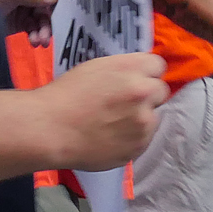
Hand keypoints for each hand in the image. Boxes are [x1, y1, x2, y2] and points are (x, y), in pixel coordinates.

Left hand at [0, 0, 58, 45]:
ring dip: (46, 30)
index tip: (75, 2)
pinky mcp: (23, 21)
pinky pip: (36, 28)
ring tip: (41, 41)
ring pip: (45, 17)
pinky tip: (34, 42)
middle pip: (52, 1)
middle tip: (57, 28)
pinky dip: (37, 35)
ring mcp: (27, 4)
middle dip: (54, 16)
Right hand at [42, 53, 166, 169]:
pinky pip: (144, 138)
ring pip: (154, 117)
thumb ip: (122, 70)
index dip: (146, 72)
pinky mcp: (139, 146)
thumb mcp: (95, 68)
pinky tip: (112, 137)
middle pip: (161, 90)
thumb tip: (139, 77)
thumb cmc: (66, 94)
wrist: (51, 128)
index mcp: (130, 69)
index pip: (158, 65)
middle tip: (126, 102)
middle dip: (147, 95)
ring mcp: (144, 122)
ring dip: (141, 118)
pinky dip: (133, 137)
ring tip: (114, 123)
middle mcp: (143, 93)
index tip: (136, 79)